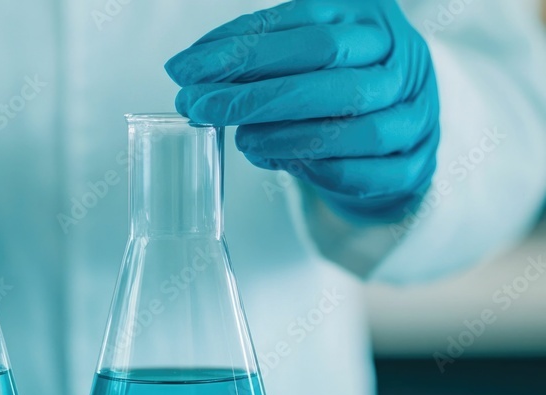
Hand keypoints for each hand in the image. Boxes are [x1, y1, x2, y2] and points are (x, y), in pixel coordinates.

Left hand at [166, 0, 439, 221]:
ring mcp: (414, 112)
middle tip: (199, 107)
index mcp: (369, 17)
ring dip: (284, 133)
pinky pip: (366, 172)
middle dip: (252, 89)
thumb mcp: (305, 52)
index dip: (239, 47)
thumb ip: (259, 54)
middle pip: (325, 64)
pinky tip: (276, 162)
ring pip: (353, 123)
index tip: (185, 70)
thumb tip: (191, 70)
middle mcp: (399, 59)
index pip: (302, 24)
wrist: (400, 128)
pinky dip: (317, 170)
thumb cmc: (338, 81)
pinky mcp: (413, 164)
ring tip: (239, 140)